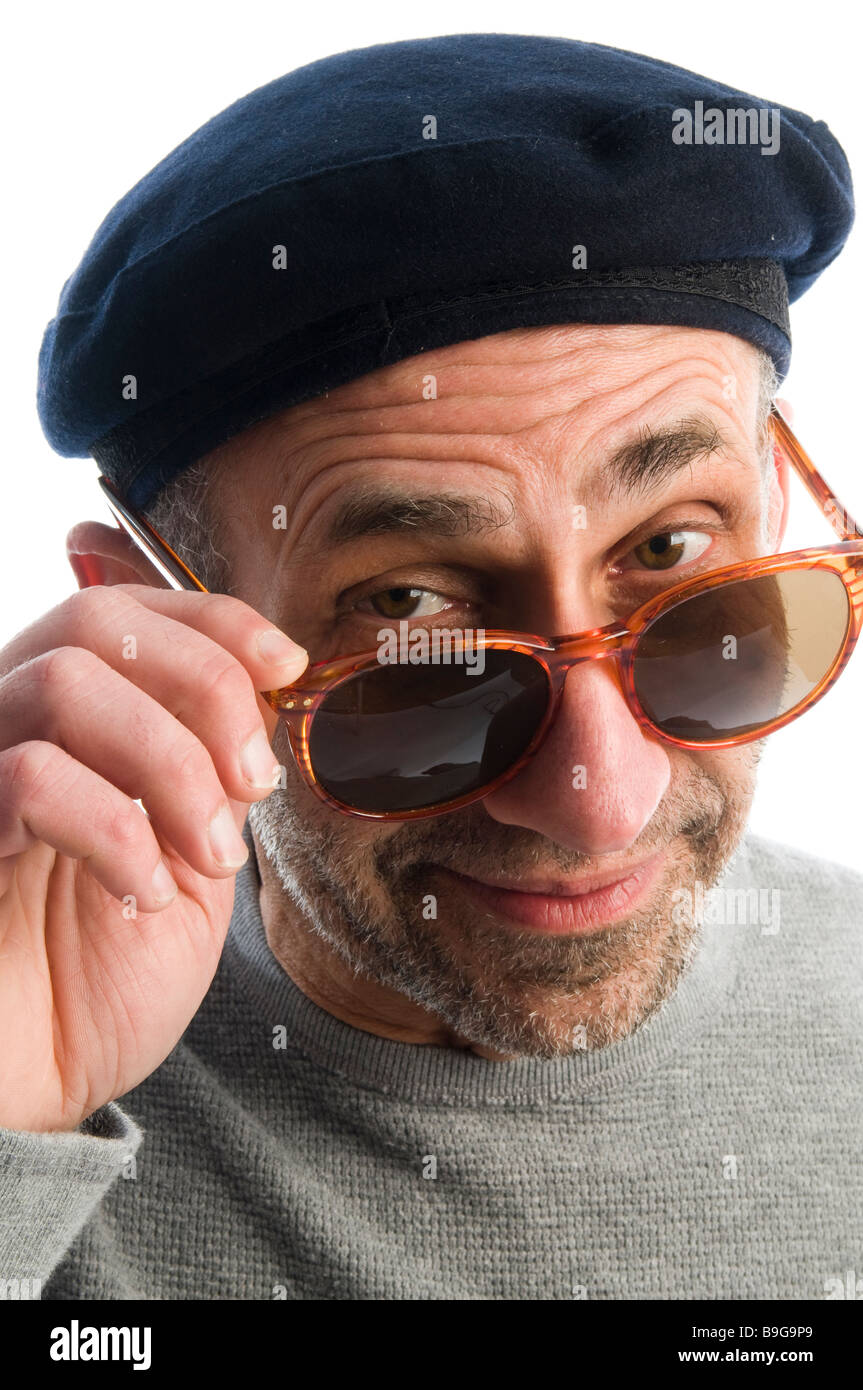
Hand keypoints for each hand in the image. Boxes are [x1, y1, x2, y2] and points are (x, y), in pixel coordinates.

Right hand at [0, 576, 306, 1131]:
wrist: (34, 1081)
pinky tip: (140, 891)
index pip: (125, 610)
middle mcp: (4, 729)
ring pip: (66, 683)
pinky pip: (29, 776)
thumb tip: (261, 697)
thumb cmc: (98, 981)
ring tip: (208, 855)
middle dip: (205, 685)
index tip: (287, 664)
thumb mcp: (189, 863)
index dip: (213, 620)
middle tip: (256, 780)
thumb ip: (213, 775)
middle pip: (96, 621)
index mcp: (64, 725)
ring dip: (171, 764)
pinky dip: (114, 827)